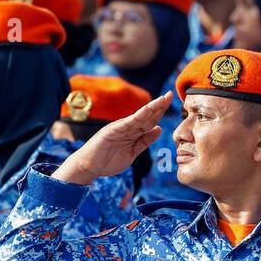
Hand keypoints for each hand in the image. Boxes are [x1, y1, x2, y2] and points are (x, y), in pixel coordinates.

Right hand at [55, 91, 172, 183]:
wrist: (89, 166)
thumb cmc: (108, 160)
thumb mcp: (133, 152)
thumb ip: (145, 141)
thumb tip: (159, 129)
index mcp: (133, 132)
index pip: (149, 120)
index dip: (160, 111)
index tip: (170, 102)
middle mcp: (128, 127)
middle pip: (147, 115)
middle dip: (159, 105)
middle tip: (170, 94)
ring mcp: (120, 128)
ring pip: (140, 117)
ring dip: (152, 108)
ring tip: (162, 99)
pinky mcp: (112, 131)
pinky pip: (128, 123)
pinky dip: (138, 116)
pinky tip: (147, 110)